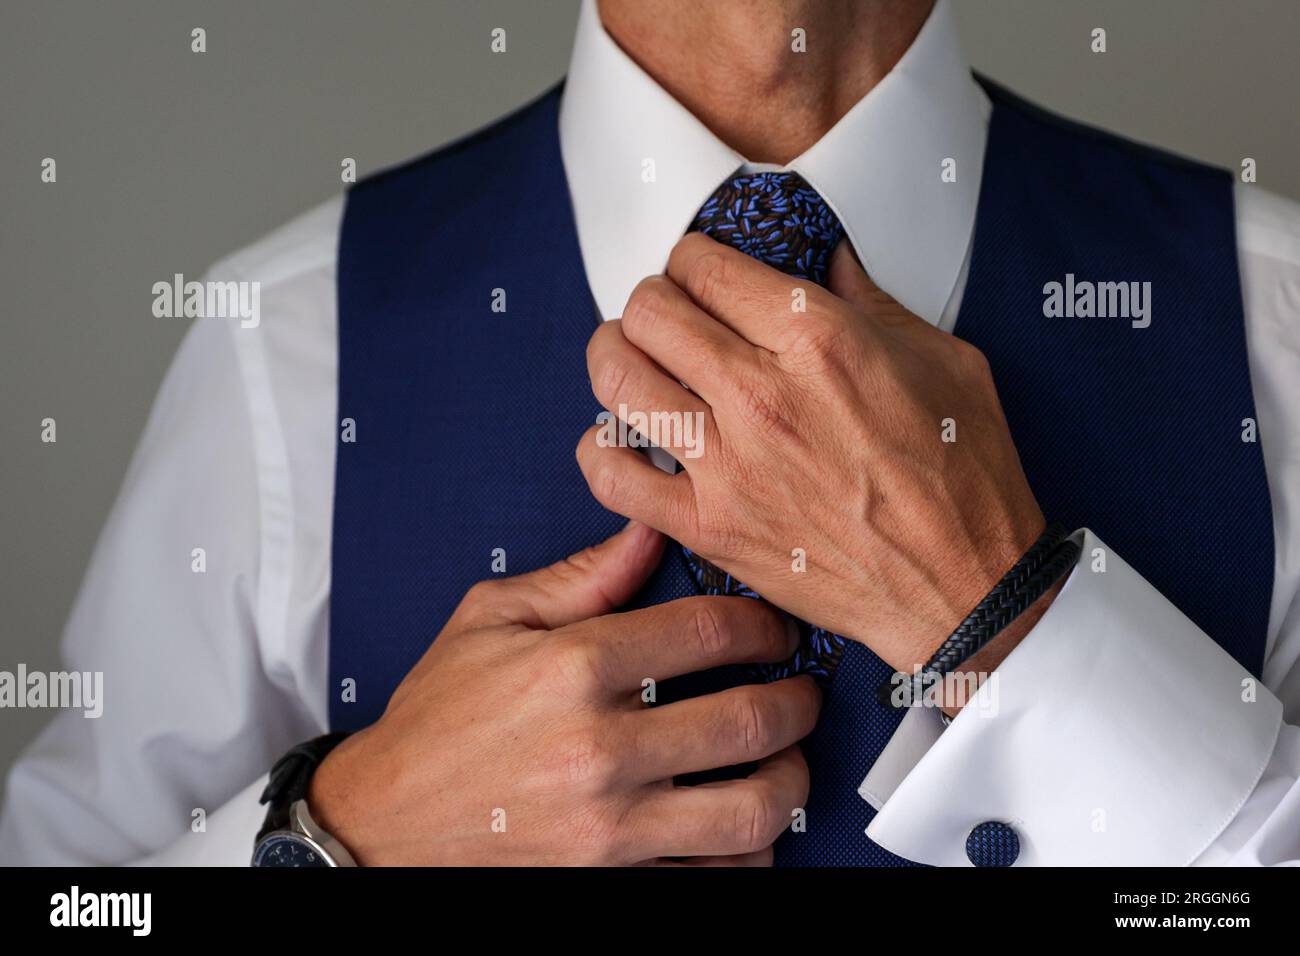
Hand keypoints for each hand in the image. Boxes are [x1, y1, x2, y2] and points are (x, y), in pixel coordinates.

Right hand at [308, 521, 819, 865]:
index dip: (764, 627)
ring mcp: (610, 829)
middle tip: (799, 693)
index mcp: (573, 671)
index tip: (773, 633)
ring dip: (791, 780)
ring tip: (786, 760)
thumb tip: (648, 535)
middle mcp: (598, 751)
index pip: (711, 634)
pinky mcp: (613, 883)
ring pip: (753, 810)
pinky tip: (741, 822)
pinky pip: (718, 876)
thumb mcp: (491, 621)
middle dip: (798, 701)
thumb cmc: (436, 723)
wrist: (383, 827)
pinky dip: (749, 851)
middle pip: (750, 721)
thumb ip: (582, 578)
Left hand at [577, 233, 1049, 674]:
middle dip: (649, 301)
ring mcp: (728, 465)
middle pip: (649, 312)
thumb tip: (828, 261)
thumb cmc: (964, 477)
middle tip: (665, 315)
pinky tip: (620, 440)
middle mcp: (762, 394)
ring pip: (617, 379)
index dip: (691, 260)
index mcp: (819, 339)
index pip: (705, 267)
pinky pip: (613, 477)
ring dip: (614, 358)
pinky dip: (600, 451)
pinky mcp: (710, 527)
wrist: (964, 588)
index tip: (698, 273)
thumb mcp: (943, 360)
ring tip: (630, 361)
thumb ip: (871, 302)